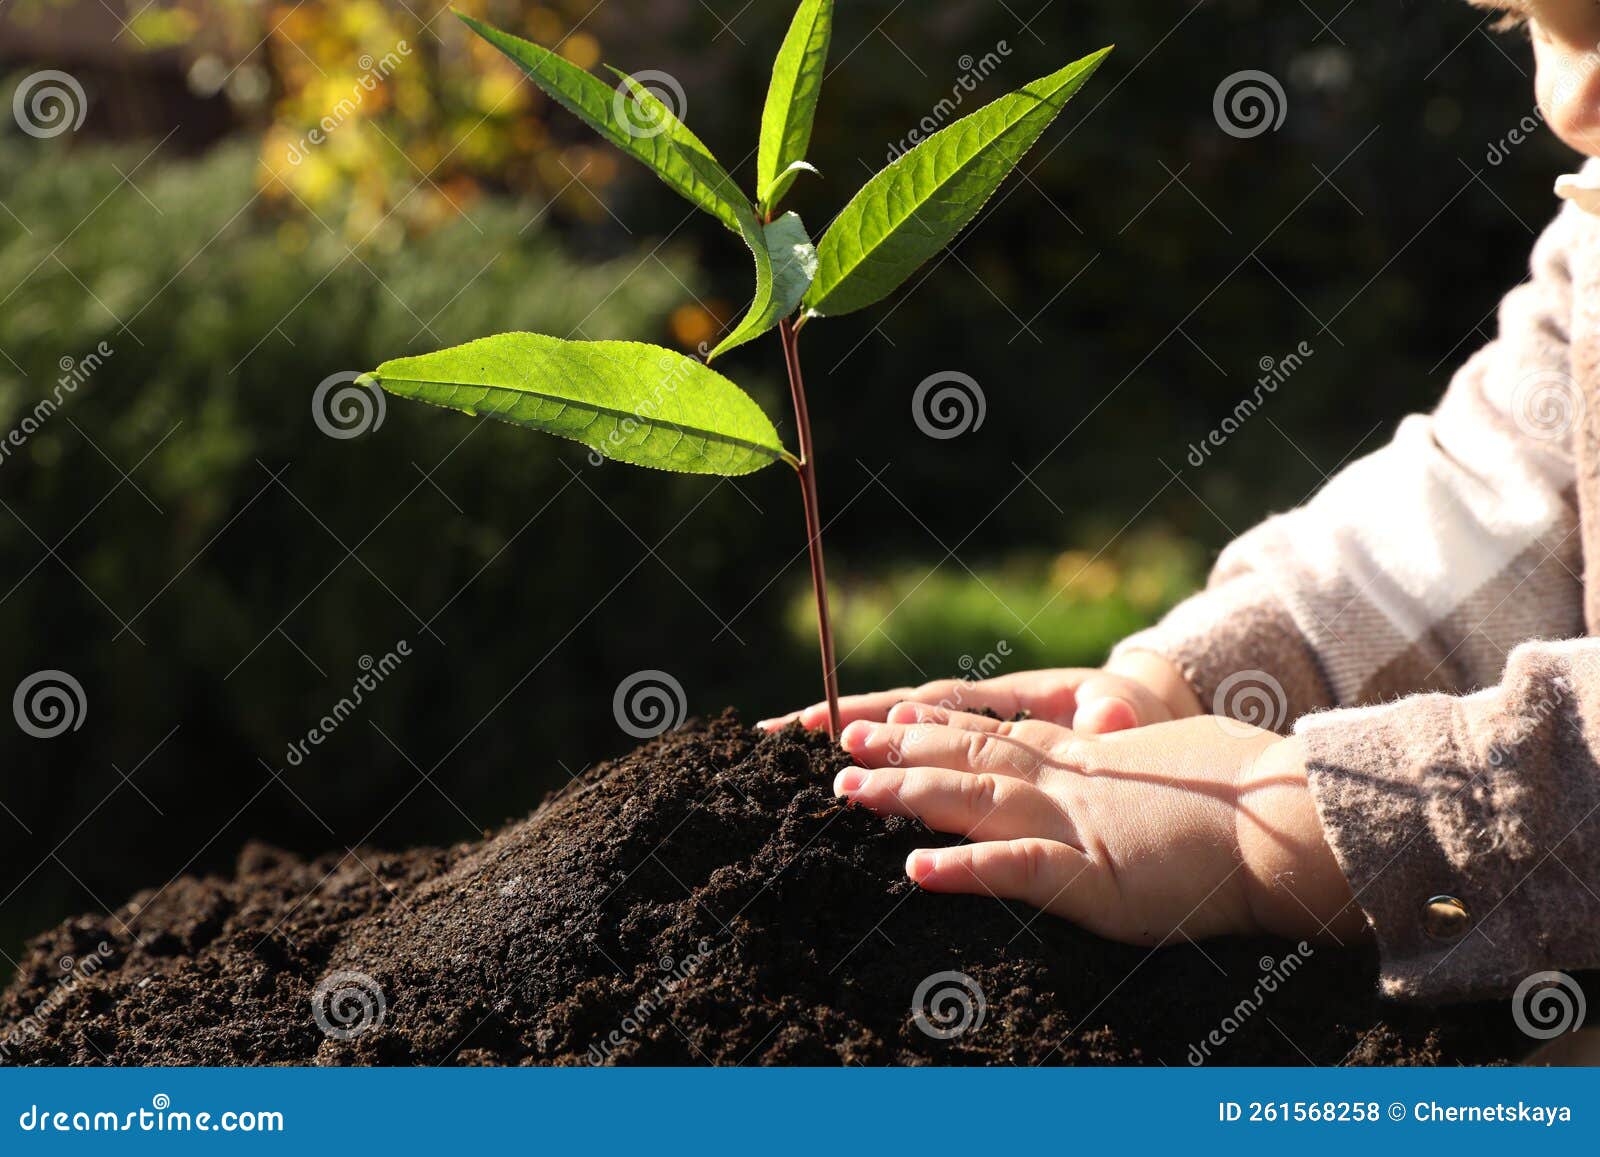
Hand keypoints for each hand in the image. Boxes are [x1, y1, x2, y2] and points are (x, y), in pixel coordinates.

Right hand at [760, 651, 1201, 735]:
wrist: (1165, 719)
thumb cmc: (1146, 716)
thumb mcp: (1135, 714)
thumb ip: (1115, 718)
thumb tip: (1109, 718)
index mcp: (1014, 699)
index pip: (937, 705)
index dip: (885, 713)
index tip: (833, 723)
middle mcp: (990, 716)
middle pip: (905, 717)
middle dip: (843, 722)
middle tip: (776, 734)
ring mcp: (991, 739)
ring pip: (910, 737)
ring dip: (853, 739)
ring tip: (786, 745)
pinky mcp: (993, 765)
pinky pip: (933, 766)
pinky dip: (889, 771)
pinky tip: (848, 786)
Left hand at [833, 704, 1364, 945]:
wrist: (1291, 816)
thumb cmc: (1246, 791)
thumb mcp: (1169, 763)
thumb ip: (1125, 756)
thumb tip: (1111, 739)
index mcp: (1085, 759)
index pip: (994, 734)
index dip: (936, 726)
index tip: (885, 716)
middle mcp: (1068, 783)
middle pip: (966, 757)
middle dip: (899, 752)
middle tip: (840, 744)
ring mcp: (1075, 825)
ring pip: (973, 800)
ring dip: (908, 795)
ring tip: (849, 792)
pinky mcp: (1094, 876)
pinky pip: (1016, 869)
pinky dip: (966, 867)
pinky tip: (918, 868)